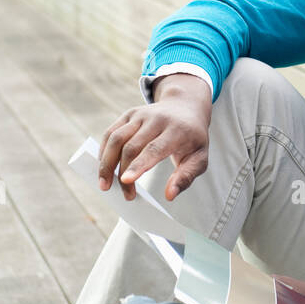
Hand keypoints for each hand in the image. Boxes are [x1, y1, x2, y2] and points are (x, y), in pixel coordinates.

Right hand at [98, 75, 211, 201]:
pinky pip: (111, 133)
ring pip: (116, 138)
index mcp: (177, 130)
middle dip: (123, 172)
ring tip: (105, 184)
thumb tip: (169, 195)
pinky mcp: (129, 115)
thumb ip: (186, 177)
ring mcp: (141, 115)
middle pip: (131, 146)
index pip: (154, 148)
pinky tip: (104, 167)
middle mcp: (156, 119)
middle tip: (126, 196)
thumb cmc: (193, 138)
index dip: (138, 165)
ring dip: (107, 163)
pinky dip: (104, 151)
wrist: (185, 107)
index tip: (125, 181)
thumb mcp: (200, 158)